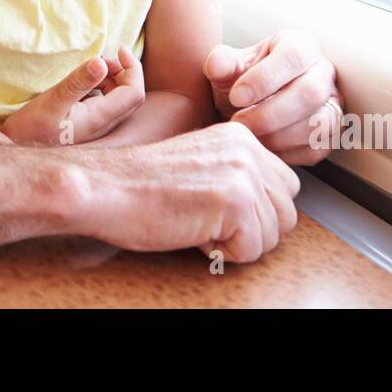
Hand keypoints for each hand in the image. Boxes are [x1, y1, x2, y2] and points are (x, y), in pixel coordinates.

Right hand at [0, 48, 144, 146]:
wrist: (16, 148)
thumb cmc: (31, 127)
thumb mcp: (52, 100)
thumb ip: (78, 82)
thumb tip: (101, 62)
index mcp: (100, 118)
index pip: (135, 93)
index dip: (133, 68)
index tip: (119, 49)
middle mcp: (104, 125)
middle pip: (132, 95)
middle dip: (124, 71)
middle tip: (101, 58)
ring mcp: (98, 126)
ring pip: (121, 98)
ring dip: (114, 77)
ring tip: (92, 66)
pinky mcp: (89, 124)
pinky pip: (108, 102)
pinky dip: (104, 85)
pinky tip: (86, 81)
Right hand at [78, 122, 300, 262]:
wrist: (105, 188)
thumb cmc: (140, 185)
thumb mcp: (201, 166)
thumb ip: (237, 175)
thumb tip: (272, 209)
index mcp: (240, 137)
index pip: (285, 186)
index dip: (256, 212)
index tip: (217, 211)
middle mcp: (248, 150)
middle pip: (286, 212)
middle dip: (254, 230)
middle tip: (209, 224)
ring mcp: (243, 174)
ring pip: (273, 234)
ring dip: (237, 243)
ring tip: (198, 225)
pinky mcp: (234, 202)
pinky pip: (252, 250)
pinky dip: (223, 254)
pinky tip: (194, 234)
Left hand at [202, 29, 341, 165]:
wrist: (249, 105)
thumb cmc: (243, 80)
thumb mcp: (228, 68)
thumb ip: (221, 63)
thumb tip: (217, 65)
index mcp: (300, 46)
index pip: (293, 56)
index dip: (264, 78)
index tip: (236, 97)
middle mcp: (323, 73)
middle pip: (310, 92)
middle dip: (270, 114)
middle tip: (239, 123)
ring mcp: (331, 104)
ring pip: (319, 123)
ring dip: (278, 136)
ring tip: (249, 136)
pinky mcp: (329, 134)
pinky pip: (317, 148)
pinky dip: (287, 153)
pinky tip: (263, 148)